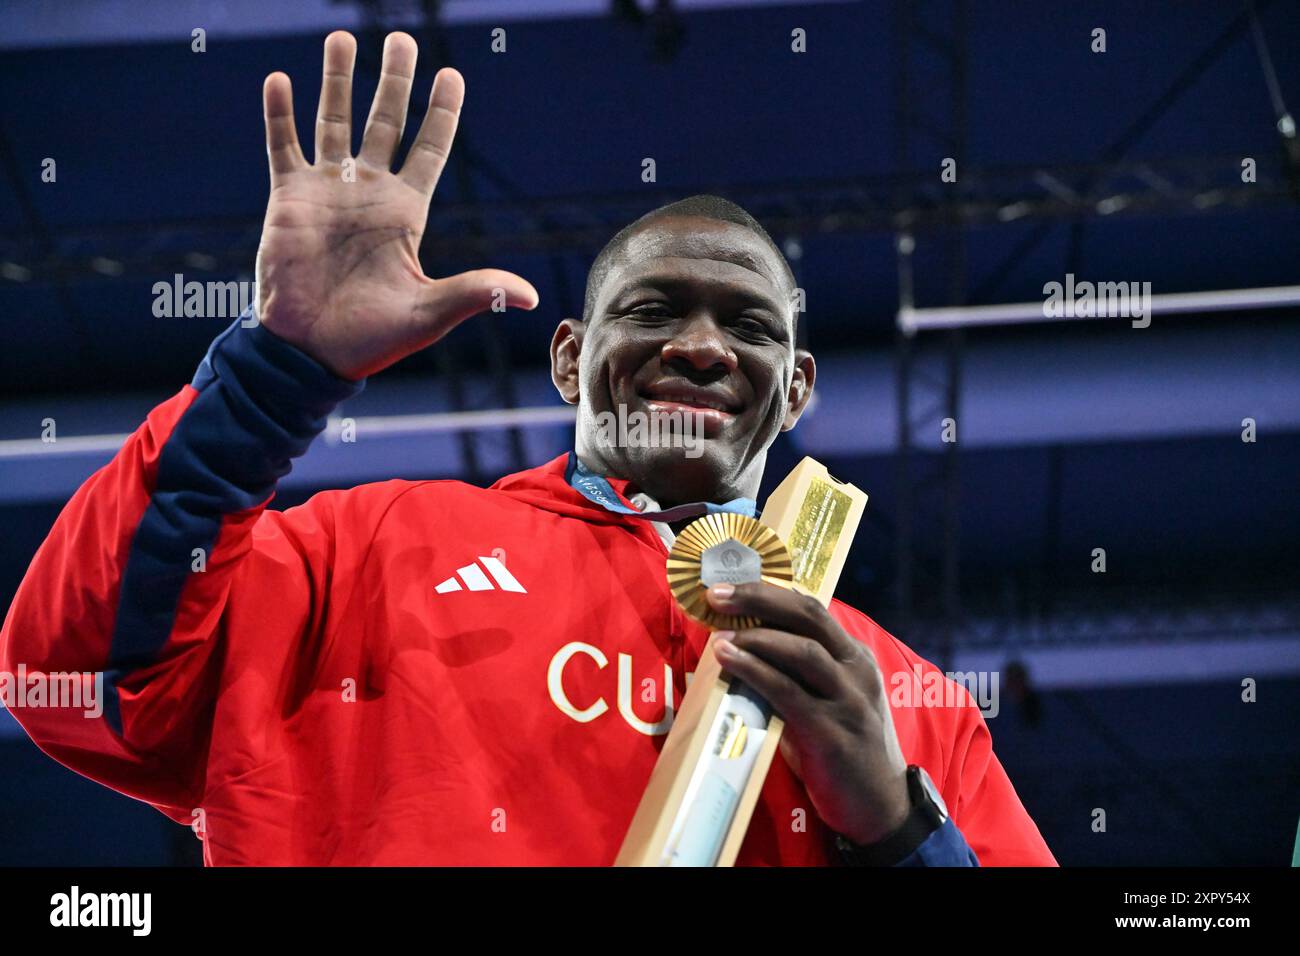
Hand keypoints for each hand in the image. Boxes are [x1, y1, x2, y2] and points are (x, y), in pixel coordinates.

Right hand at [255, 31, 538, 379]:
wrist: (311, 352)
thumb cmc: (372, 338)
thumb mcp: (431, 311)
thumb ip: (475, 291)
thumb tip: (530, 297)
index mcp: (406, 213)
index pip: (429, 150)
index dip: (441, 113)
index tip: (452, 75)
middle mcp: (369, 194)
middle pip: (386, 122)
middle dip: (394, 80)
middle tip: (402, 39)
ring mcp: (327, 192)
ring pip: (334, 122)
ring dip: (337, 81)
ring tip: (343, 38)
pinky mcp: (289, 199)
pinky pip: (283, 147)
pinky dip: (280, 114)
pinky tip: (279, 79)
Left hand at [705, 581, 911, 845]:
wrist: (880, 808)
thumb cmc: (844, 750)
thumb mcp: (827, 701)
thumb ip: (796, 675)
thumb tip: (741, 647)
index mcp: (855, 657)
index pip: (812, 608)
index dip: (769, 590)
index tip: (729, 582)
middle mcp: (857, 670)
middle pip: (808, 616)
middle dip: (759, 598)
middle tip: (717, 594)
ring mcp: (849, 701)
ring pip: (802, 651)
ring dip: (756, 636)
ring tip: (719, 633)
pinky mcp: (833, 733)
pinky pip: (789, 693)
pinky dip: (756, 671)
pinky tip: (729, 660)